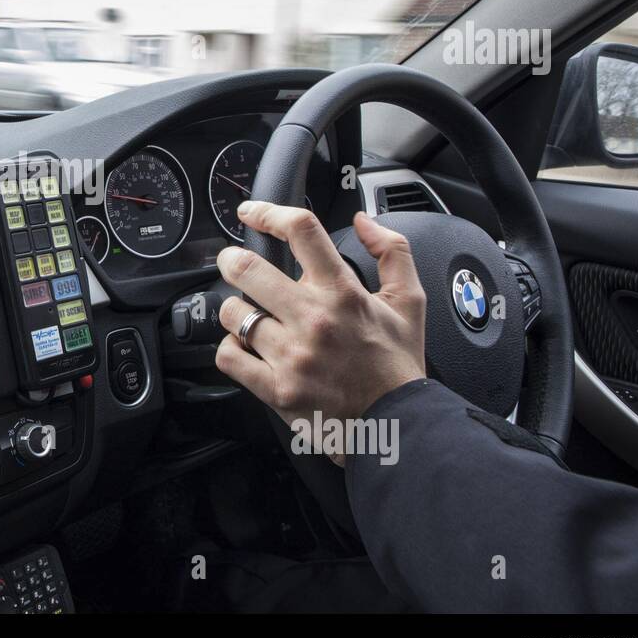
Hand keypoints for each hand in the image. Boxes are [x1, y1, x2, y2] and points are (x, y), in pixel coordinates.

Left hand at [215, 203, 426, 452]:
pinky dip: (231, 349)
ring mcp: (292, 356)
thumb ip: (392, 251)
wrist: (398, 424)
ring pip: (232, 313)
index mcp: (343, 292)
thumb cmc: (397, 365)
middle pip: (247, 268)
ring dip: (235, 310)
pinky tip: (247, 348)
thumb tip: (363, 221)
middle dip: (232, 260)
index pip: (300, 231)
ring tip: (248, 315)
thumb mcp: (409, 301)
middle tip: (232, 263)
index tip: (252, 212)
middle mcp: (314, 320)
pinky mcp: (276, 389)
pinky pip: (228, 355)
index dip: (268, 212)